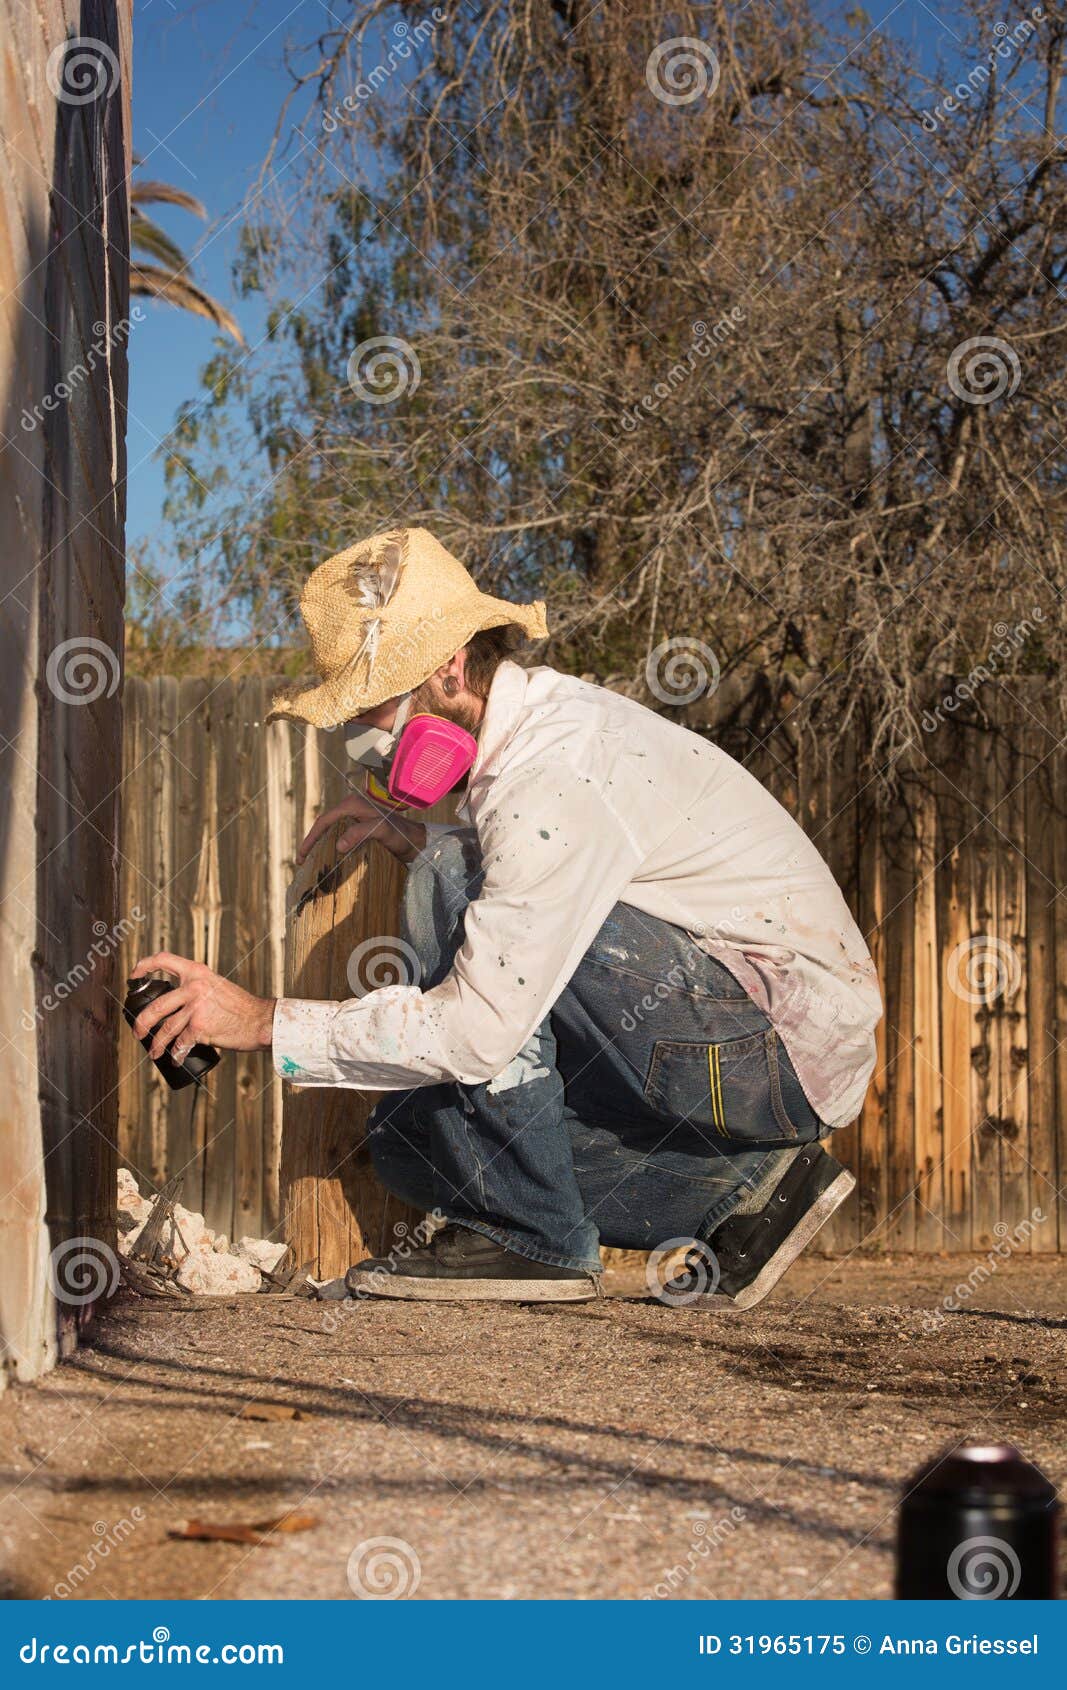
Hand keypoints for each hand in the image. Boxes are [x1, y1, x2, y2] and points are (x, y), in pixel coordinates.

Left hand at [129, 955, 275, 1058]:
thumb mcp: (217, 986)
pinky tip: (176, 1059)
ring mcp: (196, 1006)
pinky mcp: (200, 1026)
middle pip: (157, 1005)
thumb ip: (198, 989)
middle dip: (142, 1023)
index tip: (134, 976)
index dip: (144, 966)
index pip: (163, 959)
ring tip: (154, 1052)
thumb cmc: (241, 1007)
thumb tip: (175, 1005)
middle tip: (138, 1032)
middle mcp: (194, 986)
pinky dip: (176, 1054)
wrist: (260, 1020)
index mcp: (197, 972)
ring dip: (157, 1044)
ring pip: (166, 1028)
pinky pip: (181, 1043)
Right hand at [296, 791, 425, 866]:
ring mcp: (356, 818)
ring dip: (320, 846)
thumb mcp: (382, 831)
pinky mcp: (360, 828)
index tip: (302, 855)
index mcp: (352, 804)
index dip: (311, 838)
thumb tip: (338, 845)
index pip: (324, 821)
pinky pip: (340, 836)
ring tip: (311, 862)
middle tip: (302, 862)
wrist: (416, 841)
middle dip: (312, 842)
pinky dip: (331, 847)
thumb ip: (360, 833)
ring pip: (331, 832)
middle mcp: (352, 808)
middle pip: (324, 825)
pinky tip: (327, 859)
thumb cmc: (401, 835)